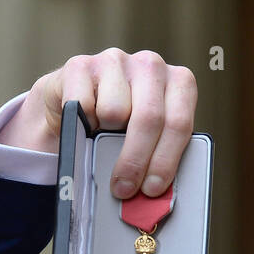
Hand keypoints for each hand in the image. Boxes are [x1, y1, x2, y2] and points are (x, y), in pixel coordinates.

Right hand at [0, 48, 196, 197]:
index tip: (152, 188)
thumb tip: (154, 193)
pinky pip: (82, 104)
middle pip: (149, 118)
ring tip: (104, 137)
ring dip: (106, 133)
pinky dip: (82, 122)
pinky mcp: (80, 64)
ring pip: (114, 110)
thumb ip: (159, 156)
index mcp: (179, 82)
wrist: (73, 104)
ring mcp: (116, 60)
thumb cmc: (120, 127)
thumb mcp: (148, 139)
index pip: (180, 122)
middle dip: (136, 160)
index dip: (166, 159)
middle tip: (124, 188)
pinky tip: (85, 123)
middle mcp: (151, 65)